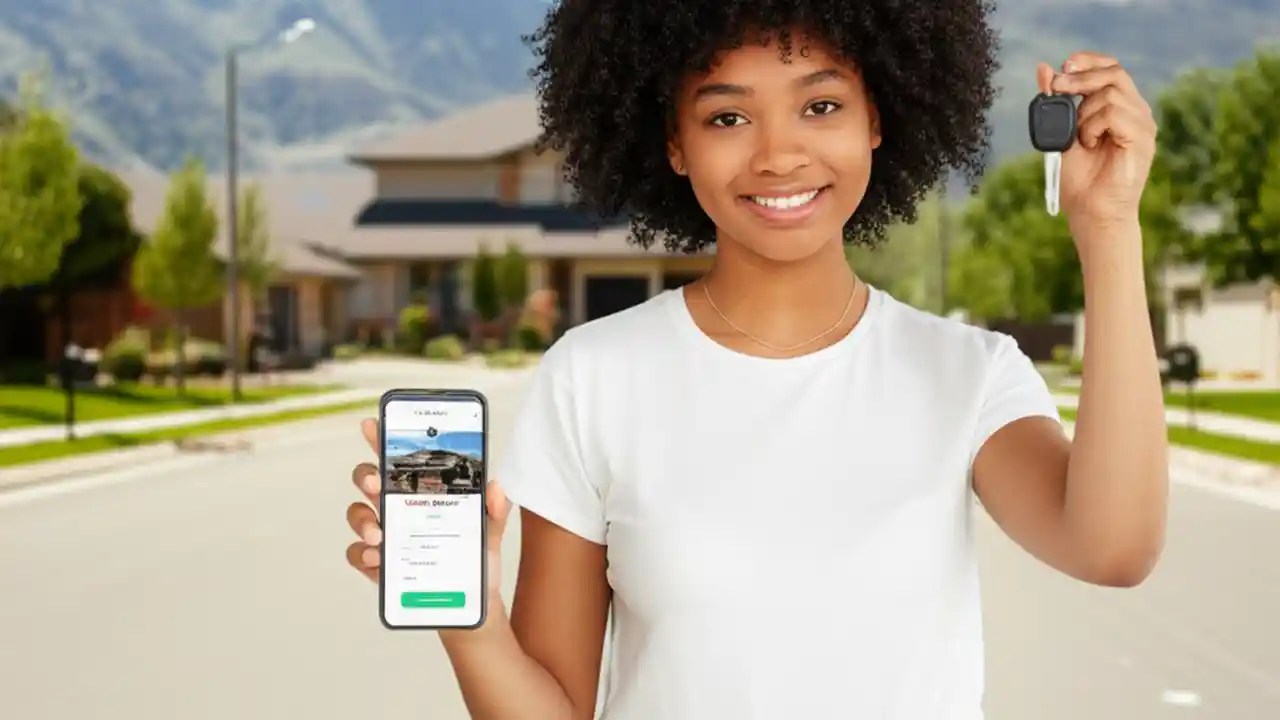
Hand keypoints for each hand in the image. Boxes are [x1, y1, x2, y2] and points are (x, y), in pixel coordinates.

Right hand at [346, 417, 511, 602]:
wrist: (473, 606)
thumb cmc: (476, 560)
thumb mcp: (491, 531)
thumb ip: (495, 510)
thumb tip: (496, 488)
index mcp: (421, 492)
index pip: (397, 460)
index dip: (381, 439)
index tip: (373, 424)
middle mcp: (398, 510)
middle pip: (368, 481)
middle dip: (365, 475)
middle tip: (376, 483)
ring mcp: (385, 537)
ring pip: (357, 515)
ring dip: (362, 519)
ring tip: (380, 535)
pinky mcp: (379, 567)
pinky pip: (358, 555)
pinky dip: (362, 554)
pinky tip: (376, 558)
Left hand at [1037, 52, 1157, 236]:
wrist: (1090, 212)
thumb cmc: (1078, 179)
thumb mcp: (1060, 133)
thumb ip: (1055, 102)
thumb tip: (1043, 68)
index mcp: (1119, 108)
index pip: (1111, 68)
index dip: (1089, 61)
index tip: (1064, 65)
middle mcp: (1135, 113)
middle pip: (1114, 73)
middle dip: (1081, 77)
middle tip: (1057, 86)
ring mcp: (1142, 125)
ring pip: (1111, 94)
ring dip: (1084, 114)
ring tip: (1080, 139)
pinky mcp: (1143, 138)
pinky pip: (1115, 113)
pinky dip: (1093, 126)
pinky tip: (1090, 145)